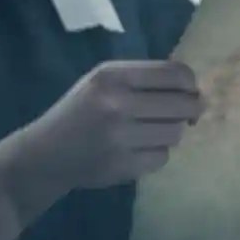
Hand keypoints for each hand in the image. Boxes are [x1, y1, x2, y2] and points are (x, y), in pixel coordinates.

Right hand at [11, 60, 205, 192]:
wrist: (44, 155)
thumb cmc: (82, 111)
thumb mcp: (104, 82)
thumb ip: (145, 78)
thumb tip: (195, 89)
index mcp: (113, 76)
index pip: (175, 74)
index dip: (192, 84)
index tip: (191, 93)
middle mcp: (117, 104)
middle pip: (183, 104)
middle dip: (192, 110)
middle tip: (187, 115)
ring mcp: (119, 137)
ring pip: (176, 133)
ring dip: (171, 133)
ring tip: (151, 133)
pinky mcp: (122, 165)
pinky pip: (162, 157)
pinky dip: (156, 154)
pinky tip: (137, 151)